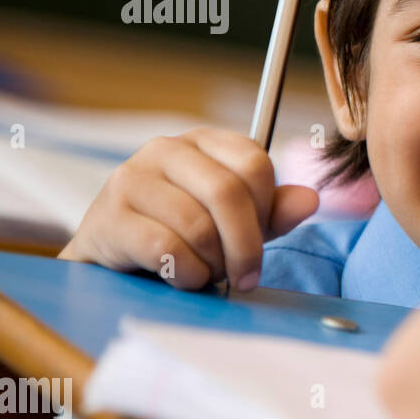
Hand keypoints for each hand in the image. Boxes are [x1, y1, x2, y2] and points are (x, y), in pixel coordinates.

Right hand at [60, 128, 318, 290]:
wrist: (112, 259)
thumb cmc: (180, 234)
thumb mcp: (233, 222)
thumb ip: (272, 212)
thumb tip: (311, 199)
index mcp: (202, 141)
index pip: (255, 163)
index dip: (266, 209)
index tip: (262, 237)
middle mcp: (165, 149)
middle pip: (228, 193)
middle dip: (246, 245)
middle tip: (245, 276)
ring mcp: (131, 178)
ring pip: (198, 225)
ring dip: (213, 264)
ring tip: (206, 272)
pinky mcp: (109, 217)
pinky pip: (166, 249)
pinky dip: (186, 273)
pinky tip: (182, 277)